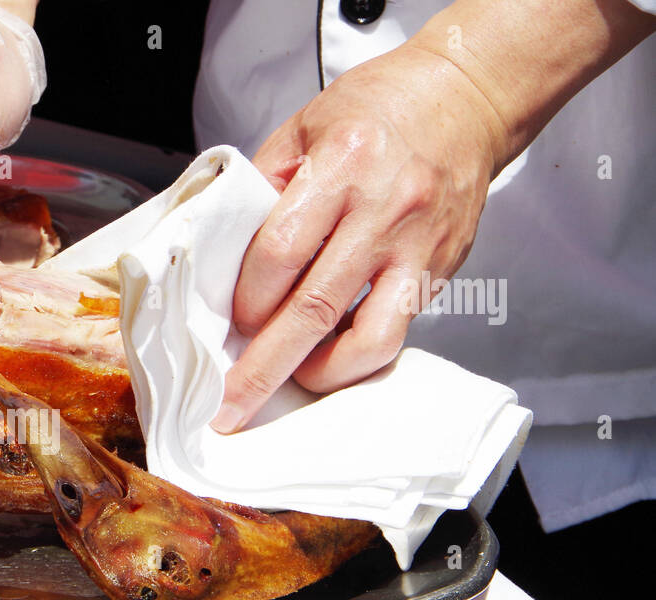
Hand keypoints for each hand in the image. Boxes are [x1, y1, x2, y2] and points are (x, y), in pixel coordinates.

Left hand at [212, 43, 504, 432]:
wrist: (466, 98)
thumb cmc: (378, 109)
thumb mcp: (304, 127)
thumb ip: (264, 187)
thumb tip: (226, 253)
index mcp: (342, 166)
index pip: (280, 253)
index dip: (249, 299)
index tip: (232, 321)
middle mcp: (385, 211)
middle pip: (315, 309)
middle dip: (265, 367)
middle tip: (232, 407)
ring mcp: (418, 248)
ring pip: (370, 339)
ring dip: (322, 374)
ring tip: (292, 381)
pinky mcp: (440, 271)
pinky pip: (397, 333)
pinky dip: (358, 356)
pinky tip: (331, 359)